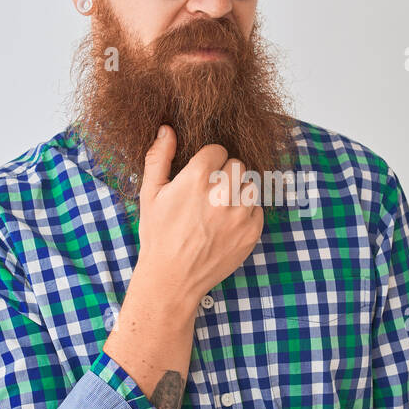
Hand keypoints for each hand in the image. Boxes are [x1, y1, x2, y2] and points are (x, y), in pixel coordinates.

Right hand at [134, 124, 263, 308]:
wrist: (172, 279)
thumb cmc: (158, 235)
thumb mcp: (150, 194)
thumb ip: (159, 157)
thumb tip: (167, 129)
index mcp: (198, 177)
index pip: (218, 150)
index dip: (208, 162)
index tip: (200, 178)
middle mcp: (222, 192)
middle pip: (238, 165)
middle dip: (225, 175)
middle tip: (209, 195)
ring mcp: (240, 213)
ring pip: (250, 185)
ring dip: (238, 192)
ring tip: (219, 209)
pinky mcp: (252, 232)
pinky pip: (258, 209)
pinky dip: (246, 213)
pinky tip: (226, 225)